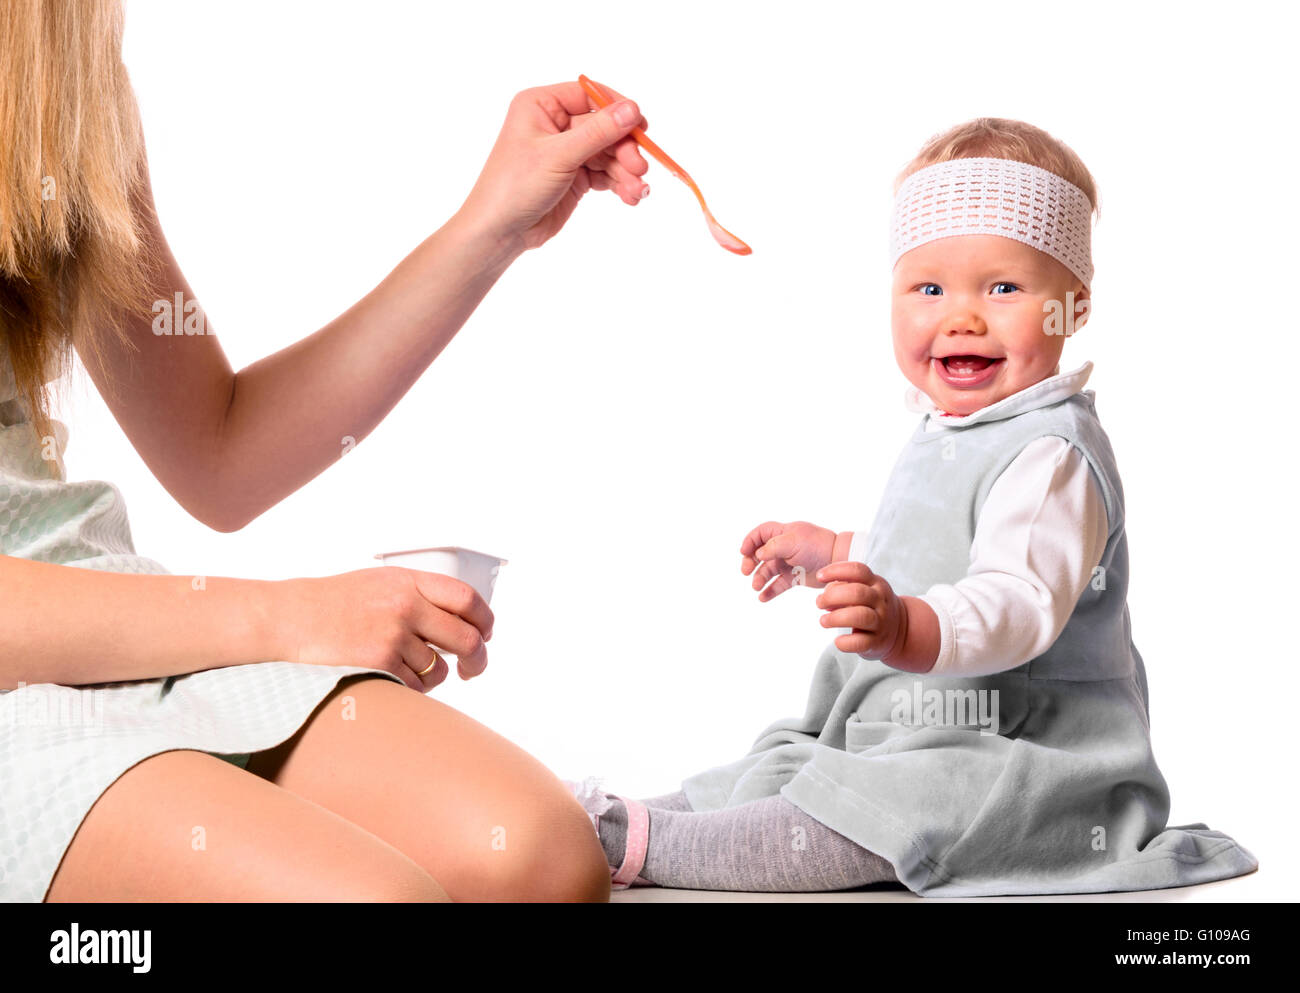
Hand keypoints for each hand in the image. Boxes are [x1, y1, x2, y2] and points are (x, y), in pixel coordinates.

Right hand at [272, 567, 494, 691]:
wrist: (288, 617)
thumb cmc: (333, 603)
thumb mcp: (380, 583)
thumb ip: (418, 596)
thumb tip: (461, 623)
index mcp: (408, 580)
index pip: (467, 598)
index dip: (484, 620)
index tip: (486, 634)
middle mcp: (405, 604)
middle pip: (466, 638)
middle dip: (478, 660)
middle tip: (474, 669)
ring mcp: (393, 633)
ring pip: (440, 669)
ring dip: (435, 676)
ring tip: (411, 668)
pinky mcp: (379, 661)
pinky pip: (416, 685)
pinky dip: (412, 687)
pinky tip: (395, 677)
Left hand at [456, 80, 649, 254]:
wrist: (500, 231)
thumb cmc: (515, 186)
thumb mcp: (559, 155)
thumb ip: (598, 132)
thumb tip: (632, 109)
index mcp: (542, 105)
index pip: (589, 95)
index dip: (617, 109)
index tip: (641, 127)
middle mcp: (555, 124)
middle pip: (604, 127)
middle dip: (624, 149)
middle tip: (640, 168)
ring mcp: (566, 151)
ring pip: (608, 153)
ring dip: (626, 171)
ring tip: (637, 191)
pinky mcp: (575, 176)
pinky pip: (605, 173)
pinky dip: (619, 183)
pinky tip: (630, 196)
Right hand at [740, 521, 837, 600]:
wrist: (839, 560)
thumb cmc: (818, 545)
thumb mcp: (793, 542)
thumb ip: (773, 547)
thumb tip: (758, 555)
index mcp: (783, 533)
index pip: (760, 534)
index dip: (749, 542)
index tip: (743, 553)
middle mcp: (784, 547)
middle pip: (759, 553)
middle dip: (750, 562)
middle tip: (746, 572)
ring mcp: (789, 562)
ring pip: (768, 570)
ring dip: (759, 578)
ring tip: (756, 587)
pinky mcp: (795, 577)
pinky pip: (778, 584)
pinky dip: (770, 591)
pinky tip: (763, 598)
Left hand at [815, 561, 907, 661]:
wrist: (899, 629)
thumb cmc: (872, 606)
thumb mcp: (864, 590)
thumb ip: (844, 588)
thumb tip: (824, 597)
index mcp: (876, 583)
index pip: (857, 571)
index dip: (836, 571)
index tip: (820, 577)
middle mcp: (880, 601)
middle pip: (857, 593)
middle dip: (832, 597)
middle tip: (820, 603)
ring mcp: (880, 621)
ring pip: (860, 616)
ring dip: (836, 618)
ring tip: (824, 621)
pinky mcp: (877, 642)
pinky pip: (861, 642)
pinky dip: (845, 642)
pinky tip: (838, 641)